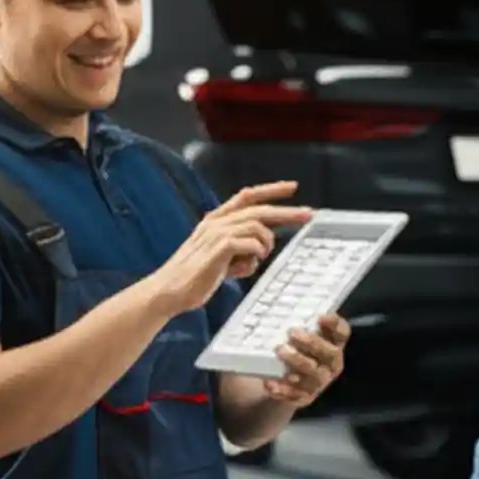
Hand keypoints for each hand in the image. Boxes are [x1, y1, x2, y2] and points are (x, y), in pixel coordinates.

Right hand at [147, 181, 312, 315]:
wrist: (169, 291)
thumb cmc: (194, 277)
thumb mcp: (220, 258)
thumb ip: (238, 249)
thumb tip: (259, 252)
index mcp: (216, 220)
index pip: (247, 196)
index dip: (270, 190)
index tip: (292, 187)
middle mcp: (217, 221)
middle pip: (259, 209)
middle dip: (287, 212)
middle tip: (309, 215)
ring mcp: (217, 233)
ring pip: (258, 227)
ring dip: (265, 245)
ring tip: (257, 260)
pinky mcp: (219, 247)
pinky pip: (252, 245)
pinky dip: (254, 257)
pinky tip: (242, 268)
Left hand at [264, 313, 350, 407]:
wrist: (286, 384)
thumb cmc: (296, 351)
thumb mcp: (301, 338)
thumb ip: (299, 325)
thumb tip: (281, 305)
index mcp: (334, 345)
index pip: (342, 334)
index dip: (335, 325)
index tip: (321, 317)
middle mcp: (331, 365)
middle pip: (330, 353)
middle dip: (312, 343)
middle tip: (292, 332)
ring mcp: (320, 383)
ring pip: (314, 374)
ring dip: (297, 361)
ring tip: (280, 350)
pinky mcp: (305, 397)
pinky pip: (295, 394)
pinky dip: (282, 389)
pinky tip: (269, 383)